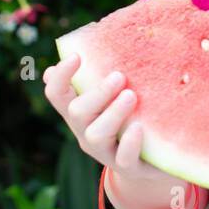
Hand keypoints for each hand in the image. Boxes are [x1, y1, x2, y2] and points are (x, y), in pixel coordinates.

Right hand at [42, 53, 175, 185]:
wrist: (152, 160)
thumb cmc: (129, 117)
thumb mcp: (113, 96)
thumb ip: (98, 75)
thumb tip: (85, 41)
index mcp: (79, 111)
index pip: (57, 94)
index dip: (61, 76)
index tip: (76, 56)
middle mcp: (86, 131)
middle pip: (77, 113)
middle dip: (97, 93)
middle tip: (119, 76)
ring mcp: (104, 152)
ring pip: (96, 135)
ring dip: (113, 113)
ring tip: (131, 96)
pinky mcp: (128, 168)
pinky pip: (123, 159)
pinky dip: (129, 143)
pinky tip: (138, 128)